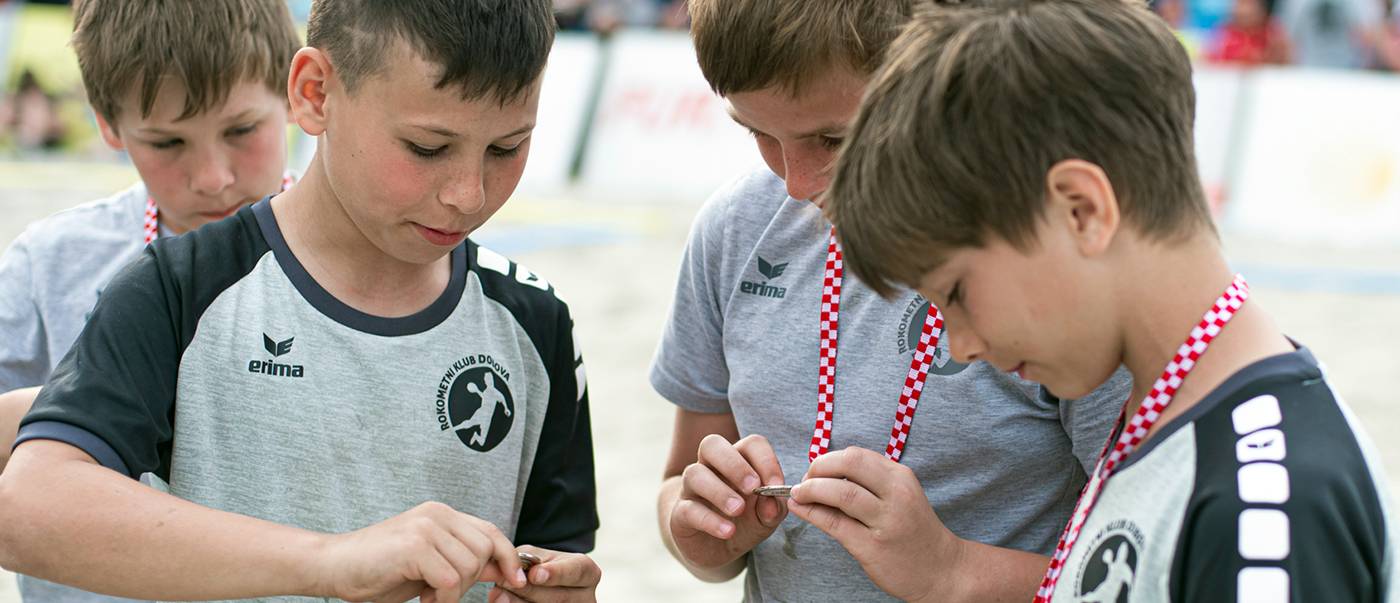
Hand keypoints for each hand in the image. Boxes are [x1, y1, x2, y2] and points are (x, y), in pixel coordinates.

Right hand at [313, 501, 527, 602]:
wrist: (332, 566)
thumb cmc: (379, 569)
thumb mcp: (430, 563)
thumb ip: (463, 560)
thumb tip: (503, 568)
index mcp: (442, 514)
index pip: (490, 531)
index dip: (508, 556)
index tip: (517, 580)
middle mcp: (437, 514)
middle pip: (484, 551)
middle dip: (470, 582)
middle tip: (440, 594)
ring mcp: (426, 527)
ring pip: (469, 566)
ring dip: (454, 593)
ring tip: (428, 595)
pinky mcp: (414, 546)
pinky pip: (449, 580)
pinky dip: (441, 598)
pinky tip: (422, 598)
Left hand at [489, 545, 600, 601]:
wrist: (543, 586)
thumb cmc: (542, 567)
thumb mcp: (539, 557)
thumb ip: (526, 561)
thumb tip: (507, 574)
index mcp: (587, 572)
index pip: (577, 571)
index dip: (556, 573)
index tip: (535, 574)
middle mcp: (585, 597)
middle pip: (559, 597)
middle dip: (529, 590)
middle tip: (503, 582)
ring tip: (499, 596)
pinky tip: (503, 602)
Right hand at [668, 434, 787, 568]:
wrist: (717, 550)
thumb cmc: (745, 523)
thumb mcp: (766, 517)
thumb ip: (773, 508)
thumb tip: (771, 503)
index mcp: (738, 461)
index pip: (750, 444)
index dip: (765, 460)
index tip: (777, 485)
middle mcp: (710, 468)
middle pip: (712, 445)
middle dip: (734, 464)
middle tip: (752, 488)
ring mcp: (691, 489)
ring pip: (694, 474)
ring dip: (719, 491)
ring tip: (738, 510)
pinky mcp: (679, 514)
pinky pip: (688, 509)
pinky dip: (709, 520)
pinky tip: (727, 531)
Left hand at [786, 447, 961, 602]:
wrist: (942, 570)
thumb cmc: (914, 530)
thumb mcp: (900, 496)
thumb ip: (870, 483)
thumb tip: (826, 473)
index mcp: (900, 477)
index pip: (856, 455)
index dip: (829, 459)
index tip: (816, 470)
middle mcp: (896, 494)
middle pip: (848, 464)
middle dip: (818, 468)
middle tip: (805, 481)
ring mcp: (885, 521)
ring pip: (840, 492)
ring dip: (810, 490)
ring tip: (798, 494)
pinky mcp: (872, 547)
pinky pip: (835, 524)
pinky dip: (811, 513)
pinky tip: (800, 509)